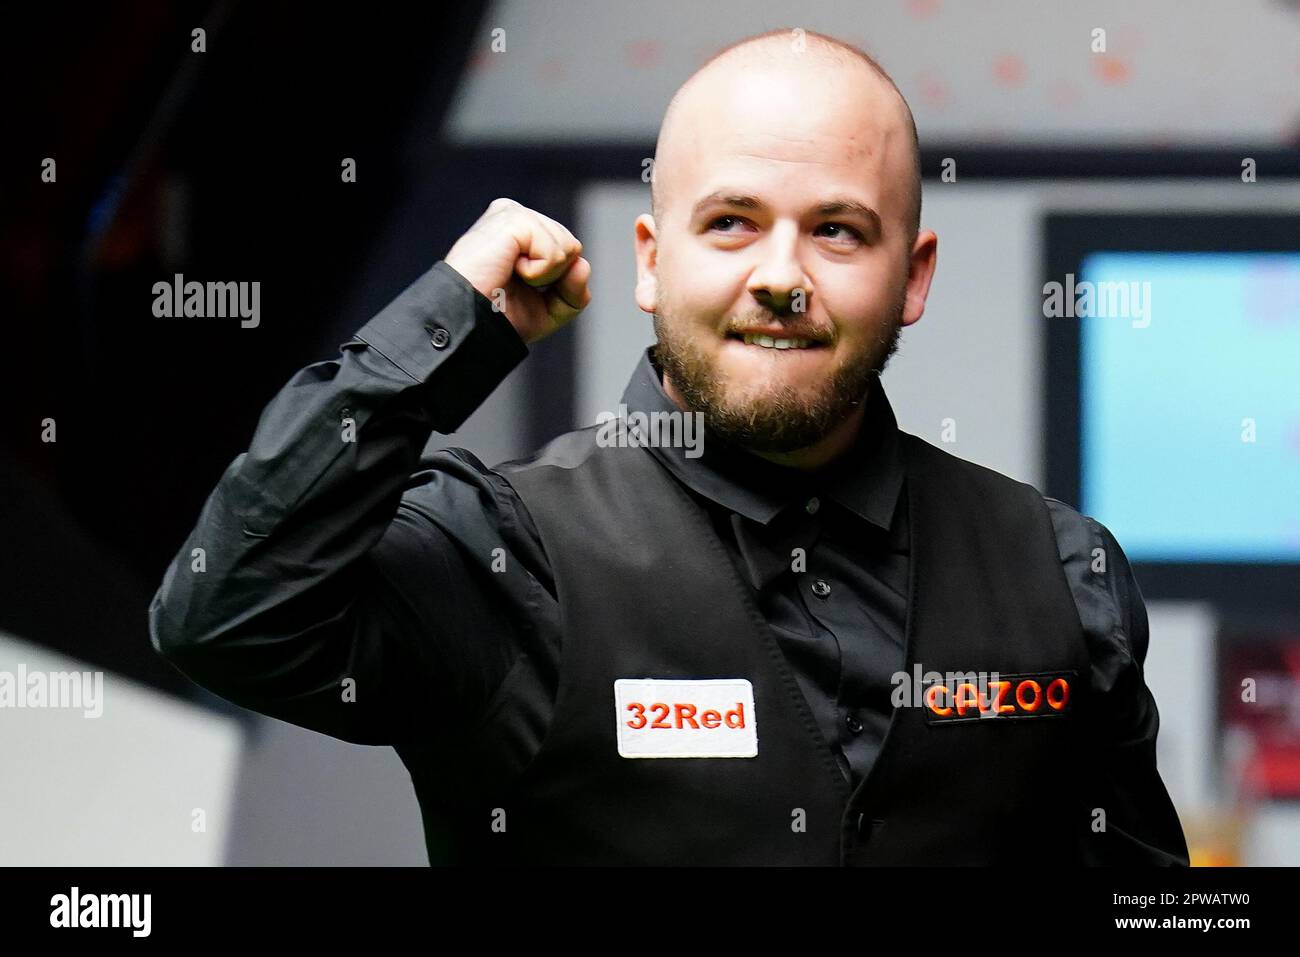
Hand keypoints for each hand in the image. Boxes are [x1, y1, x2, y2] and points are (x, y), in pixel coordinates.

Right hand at [443, 198, 591, 344]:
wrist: (470, 323)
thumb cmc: (498, 316)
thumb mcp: (549, 309)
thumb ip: (574, 291)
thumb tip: (583, 264)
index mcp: (521, 229)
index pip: (568, 253)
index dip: (556, 283)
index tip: (518, 288)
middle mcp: (516, 215)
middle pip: (572, 248)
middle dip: (552, 279)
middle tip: (513, 283)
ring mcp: (514, 213)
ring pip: (569, 248)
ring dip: (544, 275)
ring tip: (509, 275)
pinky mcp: (514, 219)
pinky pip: (556, 252)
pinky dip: (539, 272)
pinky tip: (510, 269)